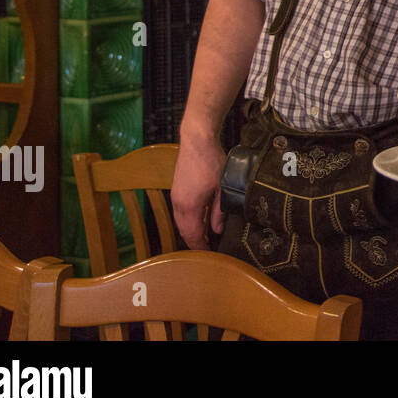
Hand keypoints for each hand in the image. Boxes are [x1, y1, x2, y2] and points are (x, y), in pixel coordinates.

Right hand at [172, 134, 226, 249]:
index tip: (208, 256)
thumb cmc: (211, 162)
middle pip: (184, 231)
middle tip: (206, 250)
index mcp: (190, 206)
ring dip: (190, 232)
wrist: (196, 141)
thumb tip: (217, 229)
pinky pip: (179, 213)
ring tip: (202, 239)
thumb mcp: (222, 188)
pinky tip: (197, 221)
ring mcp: (176, 196)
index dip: (200, 247)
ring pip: (180, 222)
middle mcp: (179, 204)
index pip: (193, 234)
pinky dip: (187, 222)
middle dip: (194, 242)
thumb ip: (219, 211)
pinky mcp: (176, 190)